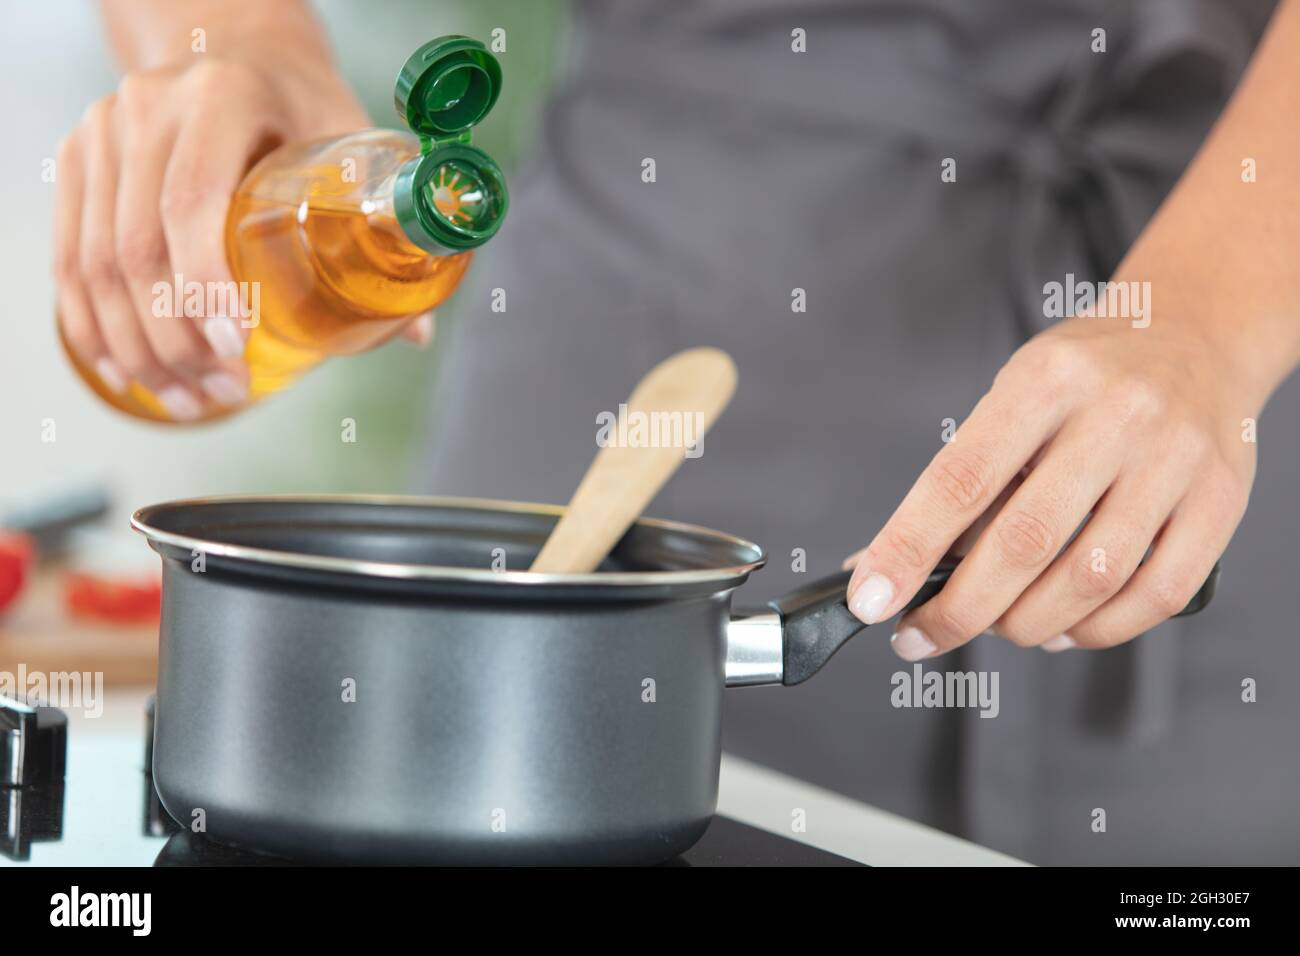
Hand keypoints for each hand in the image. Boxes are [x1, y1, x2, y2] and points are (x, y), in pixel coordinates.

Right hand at [55, 48, 370, 418]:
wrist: (241, 52)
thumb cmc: (303, 109)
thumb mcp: (349, 145)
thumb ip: (381, 229)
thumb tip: (414, 332)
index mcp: (218, 98)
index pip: (192, 202)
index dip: (207, 285)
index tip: (240, 348)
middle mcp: (145, 109)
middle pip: (136, 248)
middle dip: (177, 340)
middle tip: (224, 391)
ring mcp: (100, 134)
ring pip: (94, 264)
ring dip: (137, 348)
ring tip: (186, 399)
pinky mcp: (78, 162)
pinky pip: (69, 259)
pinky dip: (92, 325)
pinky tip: (124, 371)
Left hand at [843, 314, 1255, 658]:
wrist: (1196, 332)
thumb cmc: (1088, 374)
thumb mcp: (1016, 391)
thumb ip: (967, 474)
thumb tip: (892, 562)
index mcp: (1045, 380)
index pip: (960, 479)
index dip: (907, 549)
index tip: (869, 599)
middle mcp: (1115, 415)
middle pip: (1024, 541)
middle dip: (960, 609)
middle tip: (922, 635)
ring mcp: (1175, 460)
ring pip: (1090, 578)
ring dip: (1027, 625)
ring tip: (1000, 627)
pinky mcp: (1222, 502)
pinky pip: (1156, 594)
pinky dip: (1099, 630)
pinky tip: (1066, 627)